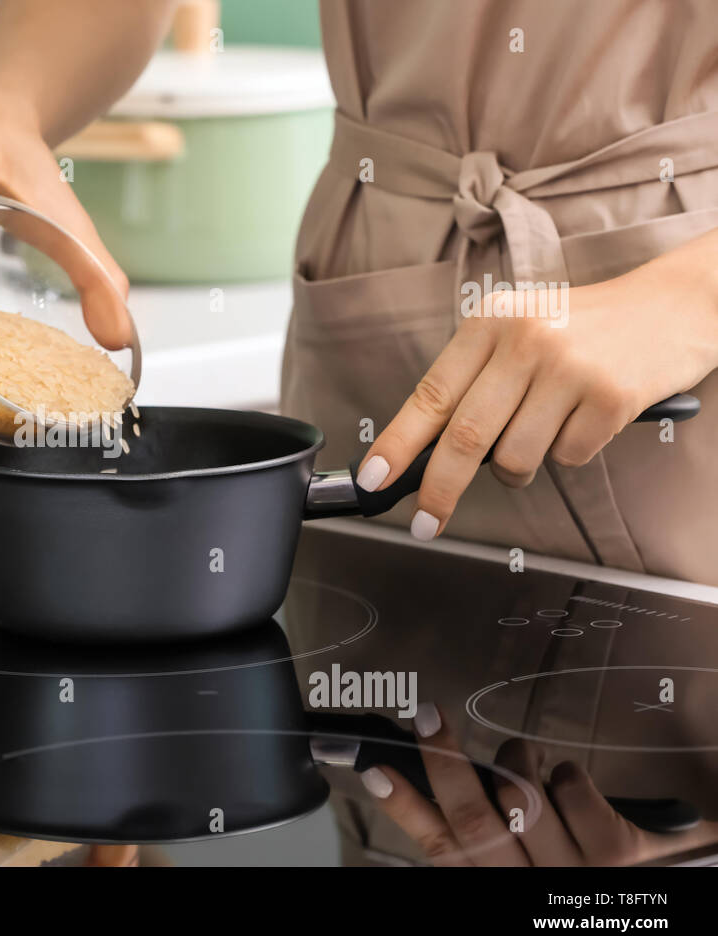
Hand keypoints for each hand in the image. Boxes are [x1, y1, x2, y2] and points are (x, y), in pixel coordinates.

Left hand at [354, 262, 717, 540]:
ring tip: (542, 431)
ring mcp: (570, 368)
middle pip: (465, 437)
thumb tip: (424, 453)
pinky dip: (570, 451)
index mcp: (489, 322)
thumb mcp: (518, 332)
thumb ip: (475, 381)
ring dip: (518, 467)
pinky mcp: (612, 396)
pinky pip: (568, 457)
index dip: (396, 444)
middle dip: (439, 490)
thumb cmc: (582, 329)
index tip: (373, 479)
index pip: (429, 395)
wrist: (672, 304)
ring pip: (515, 457)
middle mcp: (526, 340)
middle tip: (426, 522)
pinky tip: (585, 417)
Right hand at [361, 704, 714, 864]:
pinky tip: (571, 788)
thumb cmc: (566, 873)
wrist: (645, 900)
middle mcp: (530, 888)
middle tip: (427, 714)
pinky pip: (570, 784)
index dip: (406, 808)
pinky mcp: (618, 852)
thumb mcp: (517, 863)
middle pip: (476, 821)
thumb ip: (481, 830)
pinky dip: (566, 773)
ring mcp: (576, 874)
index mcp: (496, 887)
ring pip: (524, 793)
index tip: (375, 771)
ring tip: (527, 759)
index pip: (442, 848)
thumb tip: (434, 771)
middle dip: (445, 761)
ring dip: (519, 760)